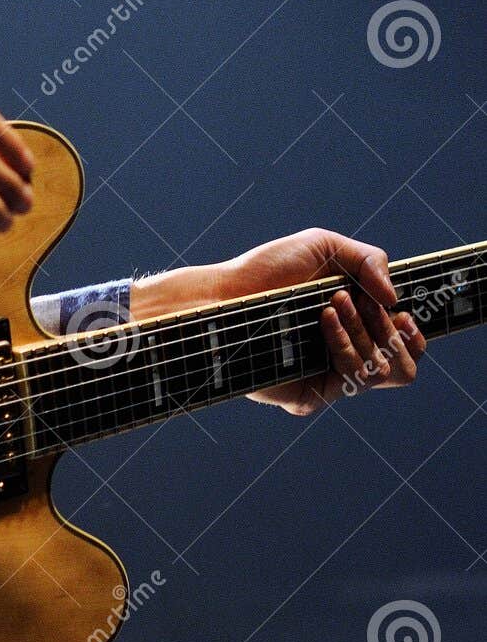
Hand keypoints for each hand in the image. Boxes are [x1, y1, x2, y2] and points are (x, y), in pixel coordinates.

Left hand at [218, 227, 426, 414]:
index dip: (414, 336)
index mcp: (357, 327)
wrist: (227, 292)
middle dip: (388, 329)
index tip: (402, 314)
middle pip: (404, 366)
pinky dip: (345, 344)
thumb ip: (368, 260)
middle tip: (358, 302)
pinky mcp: (312, 394)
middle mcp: (348, 355)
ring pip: (380, 371)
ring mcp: (330, 377)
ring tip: (332, 303)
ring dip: (364, 332)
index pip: (406, 348)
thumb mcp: (323, 247)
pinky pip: (351, 380)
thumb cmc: (270, 270)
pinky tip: (323, 320)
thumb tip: (396, 299)